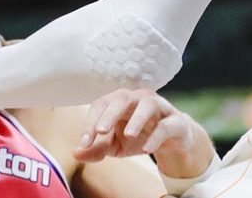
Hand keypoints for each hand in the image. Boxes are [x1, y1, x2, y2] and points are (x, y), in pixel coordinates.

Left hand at [75, 89, 214, 181]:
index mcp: (120, 102)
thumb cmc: (138, 138)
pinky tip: (145, 150)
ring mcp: (158, 107)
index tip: (84, 142)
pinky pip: (165, 125)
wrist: (171, 141)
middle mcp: (138, 98)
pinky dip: (155, 137)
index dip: (91, 122)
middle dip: (110, 114)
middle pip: (122, 99)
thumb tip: (76, 153)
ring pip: (147, 105)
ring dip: (137, 119)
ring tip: (128, 135)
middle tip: (101, 131)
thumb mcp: (115, 146)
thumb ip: (97, 149)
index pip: (102, 105)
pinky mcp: (175, 120)